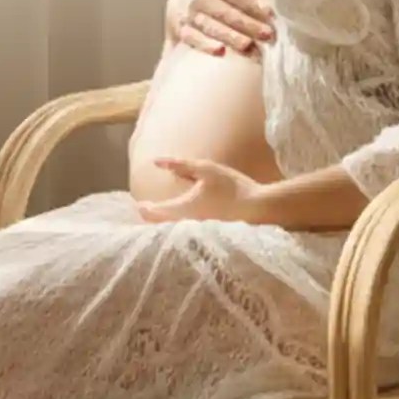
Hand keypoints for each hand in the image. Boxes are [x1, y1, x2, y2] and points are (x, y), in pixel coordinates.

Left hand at [136, 158, 264, 222]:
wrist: (259, 209)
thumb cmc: (232, 188)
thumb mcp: (206, 170)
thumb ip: (180, 165)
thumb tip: (157, 162)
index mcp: (181, 209)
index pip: (153, 212)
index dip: (144, 207)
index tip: (140, 204)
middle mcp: (185, 224)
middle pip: (160, 225)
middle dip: (152, 219)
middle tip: (145, 211)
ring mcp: (196, 233)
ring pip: (173, 230)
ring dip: (165, 223)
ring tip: (162, 216)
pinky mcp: (207, 236)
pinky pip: (185, 233)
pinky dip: (179, 227)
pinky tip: (185, 221)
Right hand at [166, 0, 273, 55]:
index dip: (254, 6)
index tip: (270, 16)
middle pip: (226, 12)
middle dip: (248, 24)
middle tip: (267, 35)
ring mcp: (187, 14)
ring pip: (211, 26)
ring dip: (231, 36)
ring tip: (249, 46)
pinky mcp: (179, 30)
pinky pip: (193, 38)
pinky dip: (206, 45)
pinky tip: (221, 51)